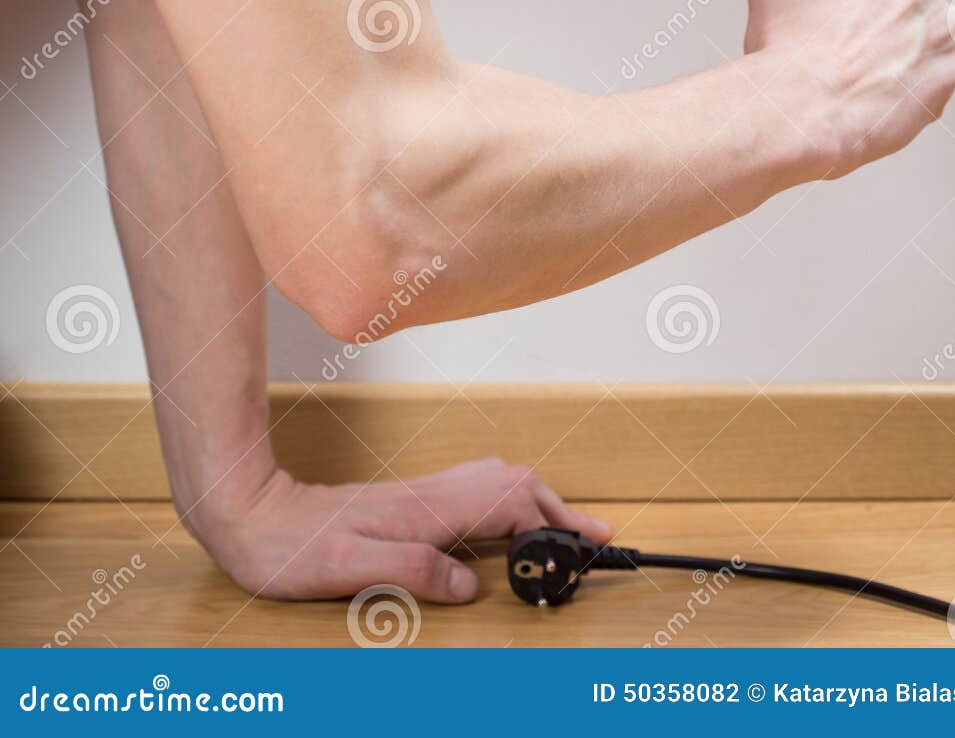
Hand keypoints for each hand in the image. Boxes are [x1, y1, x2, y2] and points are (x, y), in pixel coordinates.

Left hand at [187, 457, 613, 601]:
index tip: (584, 545)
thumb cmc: (293, 547)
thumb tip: (471, 585)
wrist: (251, 515)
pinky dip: (506, 501)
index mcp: (425, 511)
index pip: (509, 502)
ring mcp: (419, 493)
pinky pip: (473, 490)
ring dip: (536, 500)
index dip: (552, 522)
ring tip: (561, 530)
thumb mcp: (351, 569)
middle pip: (514, 482)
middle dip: (558, 507)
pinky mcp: (406, 501)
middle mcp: (429, 494)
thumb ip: (414, 571)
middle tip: (592, 538)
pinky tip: (503, 522)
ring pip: (496, 481)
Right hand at [744, 0, 954, 176]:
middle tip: (850, 28)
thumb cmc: (786, 50)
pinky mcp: (948, 71)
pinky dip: (915, 76)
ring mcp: (940, 28)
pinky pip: (937, 67)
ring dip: (906, 39)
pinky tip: (877, 84)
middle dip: (890, 1)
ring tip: (861, 63)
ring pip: (930, 26)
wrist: (800, 111)